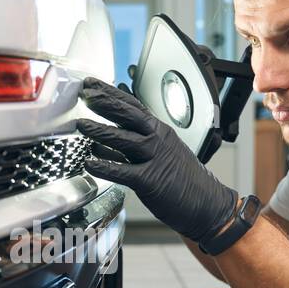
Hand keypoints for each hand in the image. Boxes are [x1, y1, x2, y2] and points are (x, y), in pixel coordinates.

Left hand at [77, 76, 238, 246]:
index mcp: (159, 130)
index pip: (132, 105)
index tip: (91, 84)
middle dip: (104, 102)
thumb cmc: (183, 180)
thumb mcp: (163, 151)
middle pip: (127, 115)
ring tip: (81, 124)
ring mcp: (154, 158)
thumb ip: (136, 142)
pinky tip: (89, 163)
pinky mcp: (150, 181)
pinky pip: (123, 171)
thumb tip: (105, 139)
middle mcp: (157, 140)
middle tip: (84, 94)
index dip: (109, 93)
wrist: (207, 203)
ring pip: (123, 139)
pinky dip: (105, 166)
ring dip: (100, 131)